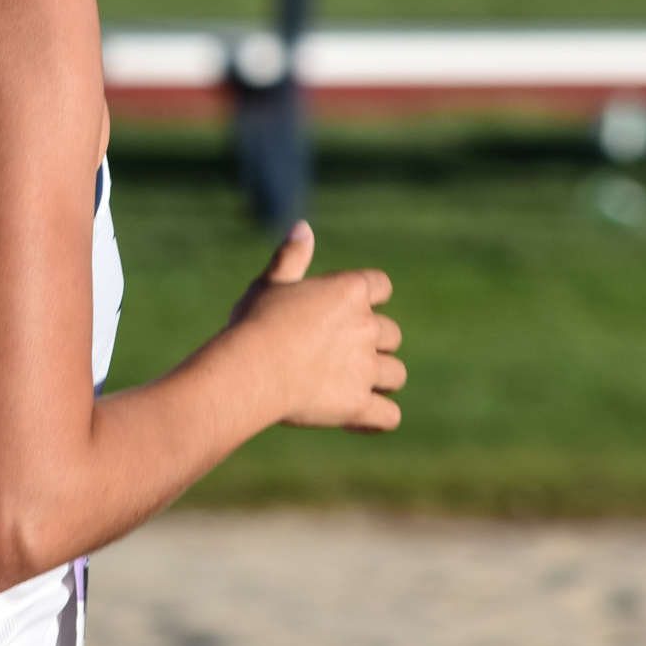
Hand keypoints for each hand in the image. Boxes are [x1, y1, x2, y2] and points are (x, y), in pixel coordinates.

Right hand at [226, 221, 403, 431]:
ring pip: (395, 374)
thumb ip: (291, 258)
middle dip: (373, 343)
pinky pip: (389, 416)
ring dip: (379, 379)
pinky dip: (378, 418)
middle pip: (392, 334)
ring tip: (348, 384)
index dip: (369, 295)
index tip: (349, 307)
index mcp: (348, 292)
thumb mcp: (269, 284)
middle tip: (338, 352)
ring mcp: (365, 368)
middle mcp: (365, 328)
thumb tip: (302, 227)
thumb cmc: (254, 323)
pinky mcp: (358, 405)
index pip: (381, 285)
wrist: (249, 369)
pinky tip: (356, 417)